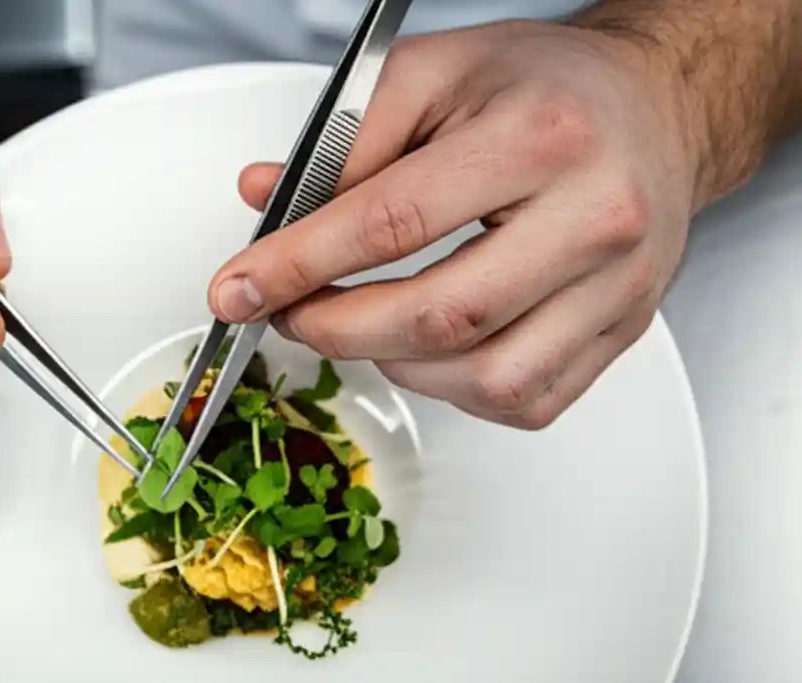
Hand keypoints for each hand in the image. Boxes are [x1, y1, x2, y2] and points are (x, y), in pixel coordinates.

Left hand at [210, 20, 700, 428]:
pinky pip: (526, 400)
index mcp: (540, 138)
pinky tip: (425, 350)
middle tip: (289, 314)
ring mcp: (618, 286)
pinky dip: (455, 391)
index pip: (393, 223)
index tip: (240, 289)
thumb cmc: (548, 87)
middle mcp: (594, 218)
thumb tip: (267, 198)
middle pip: (439, 316)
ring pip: (486, 377)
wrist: (652, 108)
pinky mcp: (622, 331)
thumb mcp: (434, 74)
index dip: (299, 265)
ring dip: (394, 364)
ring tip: (360, 325)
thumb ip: (345, 139)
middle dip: (336, 329)